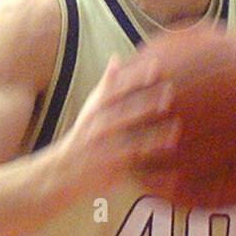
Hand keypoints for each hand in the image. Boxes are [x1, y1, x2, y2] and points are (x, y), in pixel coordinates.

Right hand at [62, 54, 179, 192]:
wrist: (60, 173)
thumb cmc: (82, 135)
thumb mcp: (90, 108)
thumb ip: (106, 84)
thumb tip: (116, 57)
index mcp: (96, 111)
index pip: (116, 91)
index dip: (136, 78)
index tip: (156, 66)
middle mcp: (99, 130)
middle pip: (124, 114)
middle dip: (145, 103)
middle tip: (170, 92)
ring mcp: (105, 153)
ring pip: (131, 145)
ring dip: (153, 138)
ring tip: (175, 130)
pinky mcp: (110, 175)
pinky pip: (134, 176)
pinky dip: (153, 178)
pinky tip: (174, 176)